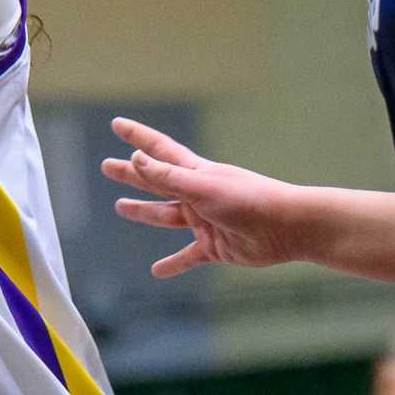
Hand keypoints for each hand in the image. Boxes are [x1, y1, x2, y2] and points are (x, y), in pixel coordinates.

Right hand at [103, 117, 301, 276]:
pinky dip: (173, 263)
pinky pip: (188, 256)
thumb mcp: (203, 187)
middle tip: (107, 167)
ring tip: (121, 208)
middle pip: (155, 181)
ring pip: (166, 215)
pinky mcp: (214, 246)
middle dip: (131, 174)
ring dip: (145, 212)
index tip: (117, 124)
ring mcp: (205, 220)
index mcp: (196, 173)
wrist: (288, 228)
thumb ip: (168, 176)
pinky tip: (157, 270)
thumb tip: (134, 159)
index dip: (137, 136)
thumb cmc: (249, 200)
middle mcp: (197, 193)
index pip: (158, 150)